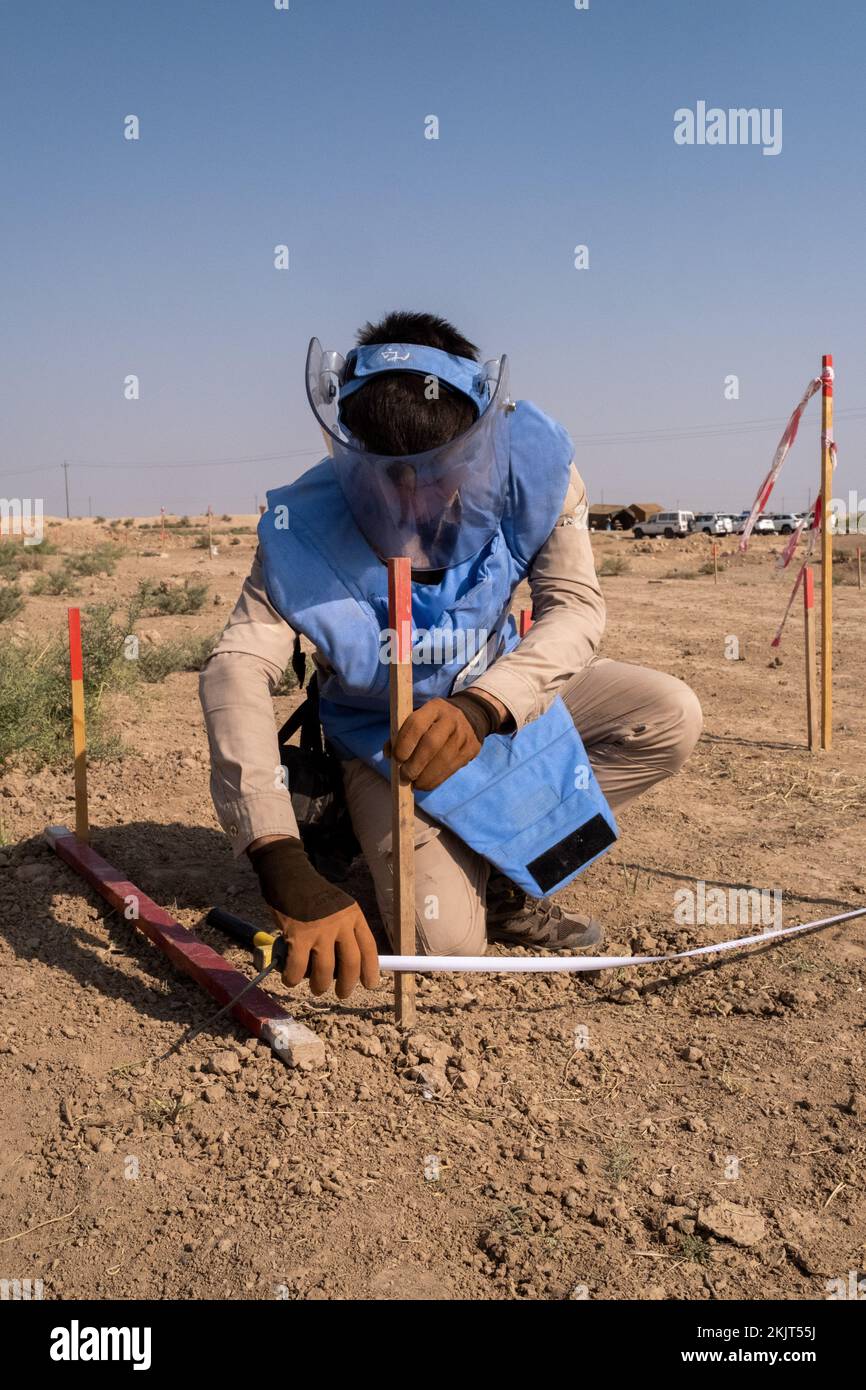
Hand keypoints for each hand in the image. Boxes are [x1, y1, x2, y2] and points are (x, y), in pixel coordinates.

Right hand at [249, 837, 379, 998]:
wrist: (289, 875)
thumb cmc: (313, 894)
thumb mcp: (338, 907)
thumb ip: (345, 930)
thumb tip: (349, 963)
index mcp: (353, 915)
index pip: (369, 947)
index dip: (371, 969)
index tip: (370, 984)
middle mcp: (340, 924)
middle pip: (350, 963)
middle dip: (347, 985)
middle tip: (343, 994)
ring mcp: (319, 930)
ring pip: (325, 971)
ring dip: (320, 986)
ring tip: (317, 989)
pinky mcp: (297, 936)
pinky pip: (298, 968)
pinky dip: (293, 978)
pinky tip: (291, 979)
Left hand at [384, 692, 498, 791]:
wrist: (471, 714)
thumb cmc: (435, 720)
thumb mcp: (420, 717)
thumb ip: (401, 734)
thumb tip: (388, 755)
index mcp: (434, 707)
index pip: (416, 724)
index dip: (404, 743)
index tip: (396, 758)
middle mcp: (452, 718)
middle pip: (431, 744)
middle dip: (415, 764)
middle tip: (405, 776)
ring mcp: (464, 734)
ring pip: (443, 760)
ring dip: (425, 777)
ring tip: (414, 783)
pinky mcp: (472, 749)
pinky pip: (452, 769)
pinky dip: (436, 780)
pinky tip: (425, 784)